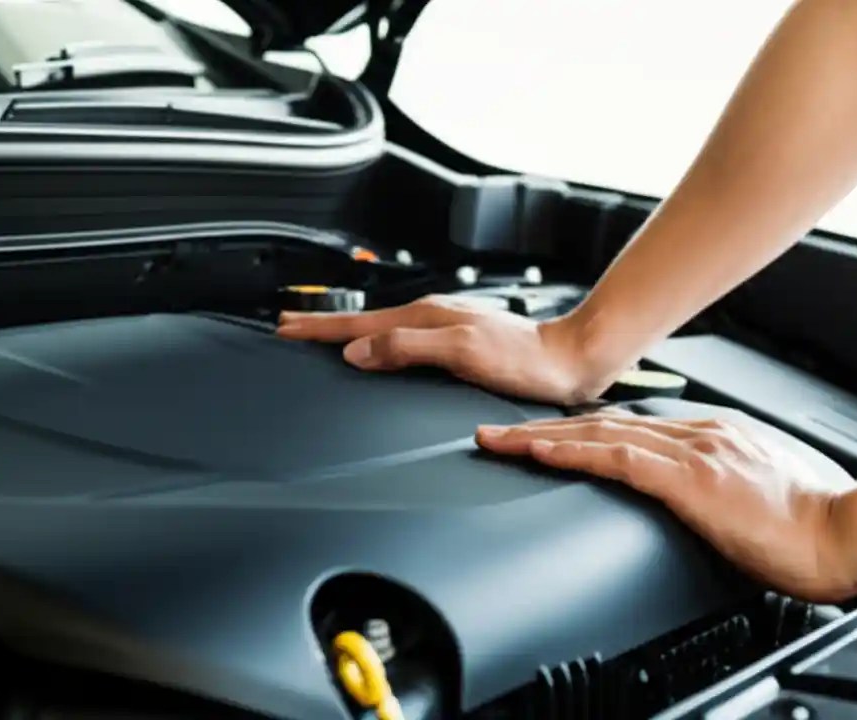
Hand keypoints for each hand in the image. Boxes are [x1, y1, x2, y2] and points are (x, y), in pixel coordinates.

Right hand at [276, 295, 605, 404]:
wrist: (570, 361)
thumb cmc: (526, 361)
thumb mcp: (462, 353)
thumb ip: (409, 348)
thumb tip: (358, 352)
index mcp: (426, 317)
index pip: (358, 324)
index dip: (320, 328)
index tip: (285, 328)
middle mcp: (432, 318)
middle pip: (364, 323)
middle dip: (325, 327)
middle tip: (289, 328)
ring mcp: (445, 330)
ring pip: (383, 332)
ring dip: (350, 336)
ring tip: (324, 341)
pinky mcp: (458, 345)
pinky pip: (403, 343)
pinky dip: (379, 347)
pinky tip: (380, 355)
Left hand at [476, 411, 856, 601]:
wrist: (845, 536)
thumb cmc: (808, 524)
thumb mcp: (754, 494)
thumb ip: (717, 485)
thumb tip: (697, 496)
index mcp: (714, 436)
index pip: (630, 426)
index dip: (581, 429)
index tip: (546, 434)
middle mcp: (700, 433)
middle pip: (604, 422)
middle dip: (545, 425)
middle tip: (499, 430)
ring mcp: (696, 452)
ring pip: (602, 434)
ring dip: (543, 436)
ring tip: (499, 440)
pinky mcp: (694, 480)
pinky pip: (621, 460)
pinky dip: (576, 453)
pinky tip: (542, 453)